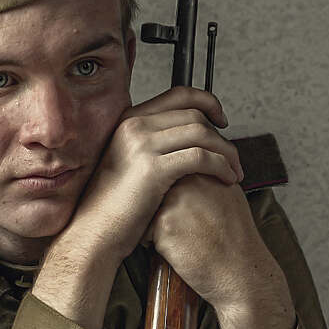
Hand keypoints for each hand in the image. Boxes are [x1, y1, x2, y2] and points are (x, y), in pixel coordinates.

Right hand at [32, 87, 289, 328]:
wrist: (93, 234)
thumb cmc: (112, 209)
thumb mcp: (127, 165)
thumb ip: (150, 146)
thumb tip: (181, 140)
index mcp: (128, 120)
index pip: (179, 95)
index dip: (207, 102)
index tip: (221, 120)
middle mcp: (133, 125)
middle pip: (194, 114)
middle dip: (221, 135)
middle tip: (233, 157)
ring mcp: (142, 144)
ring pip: (202, 133)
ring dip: (226, 152)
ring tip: (234, 172)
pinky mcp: (152, 168)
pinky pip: (200, 157)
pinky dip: (221, 166)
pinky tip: (227, 179)